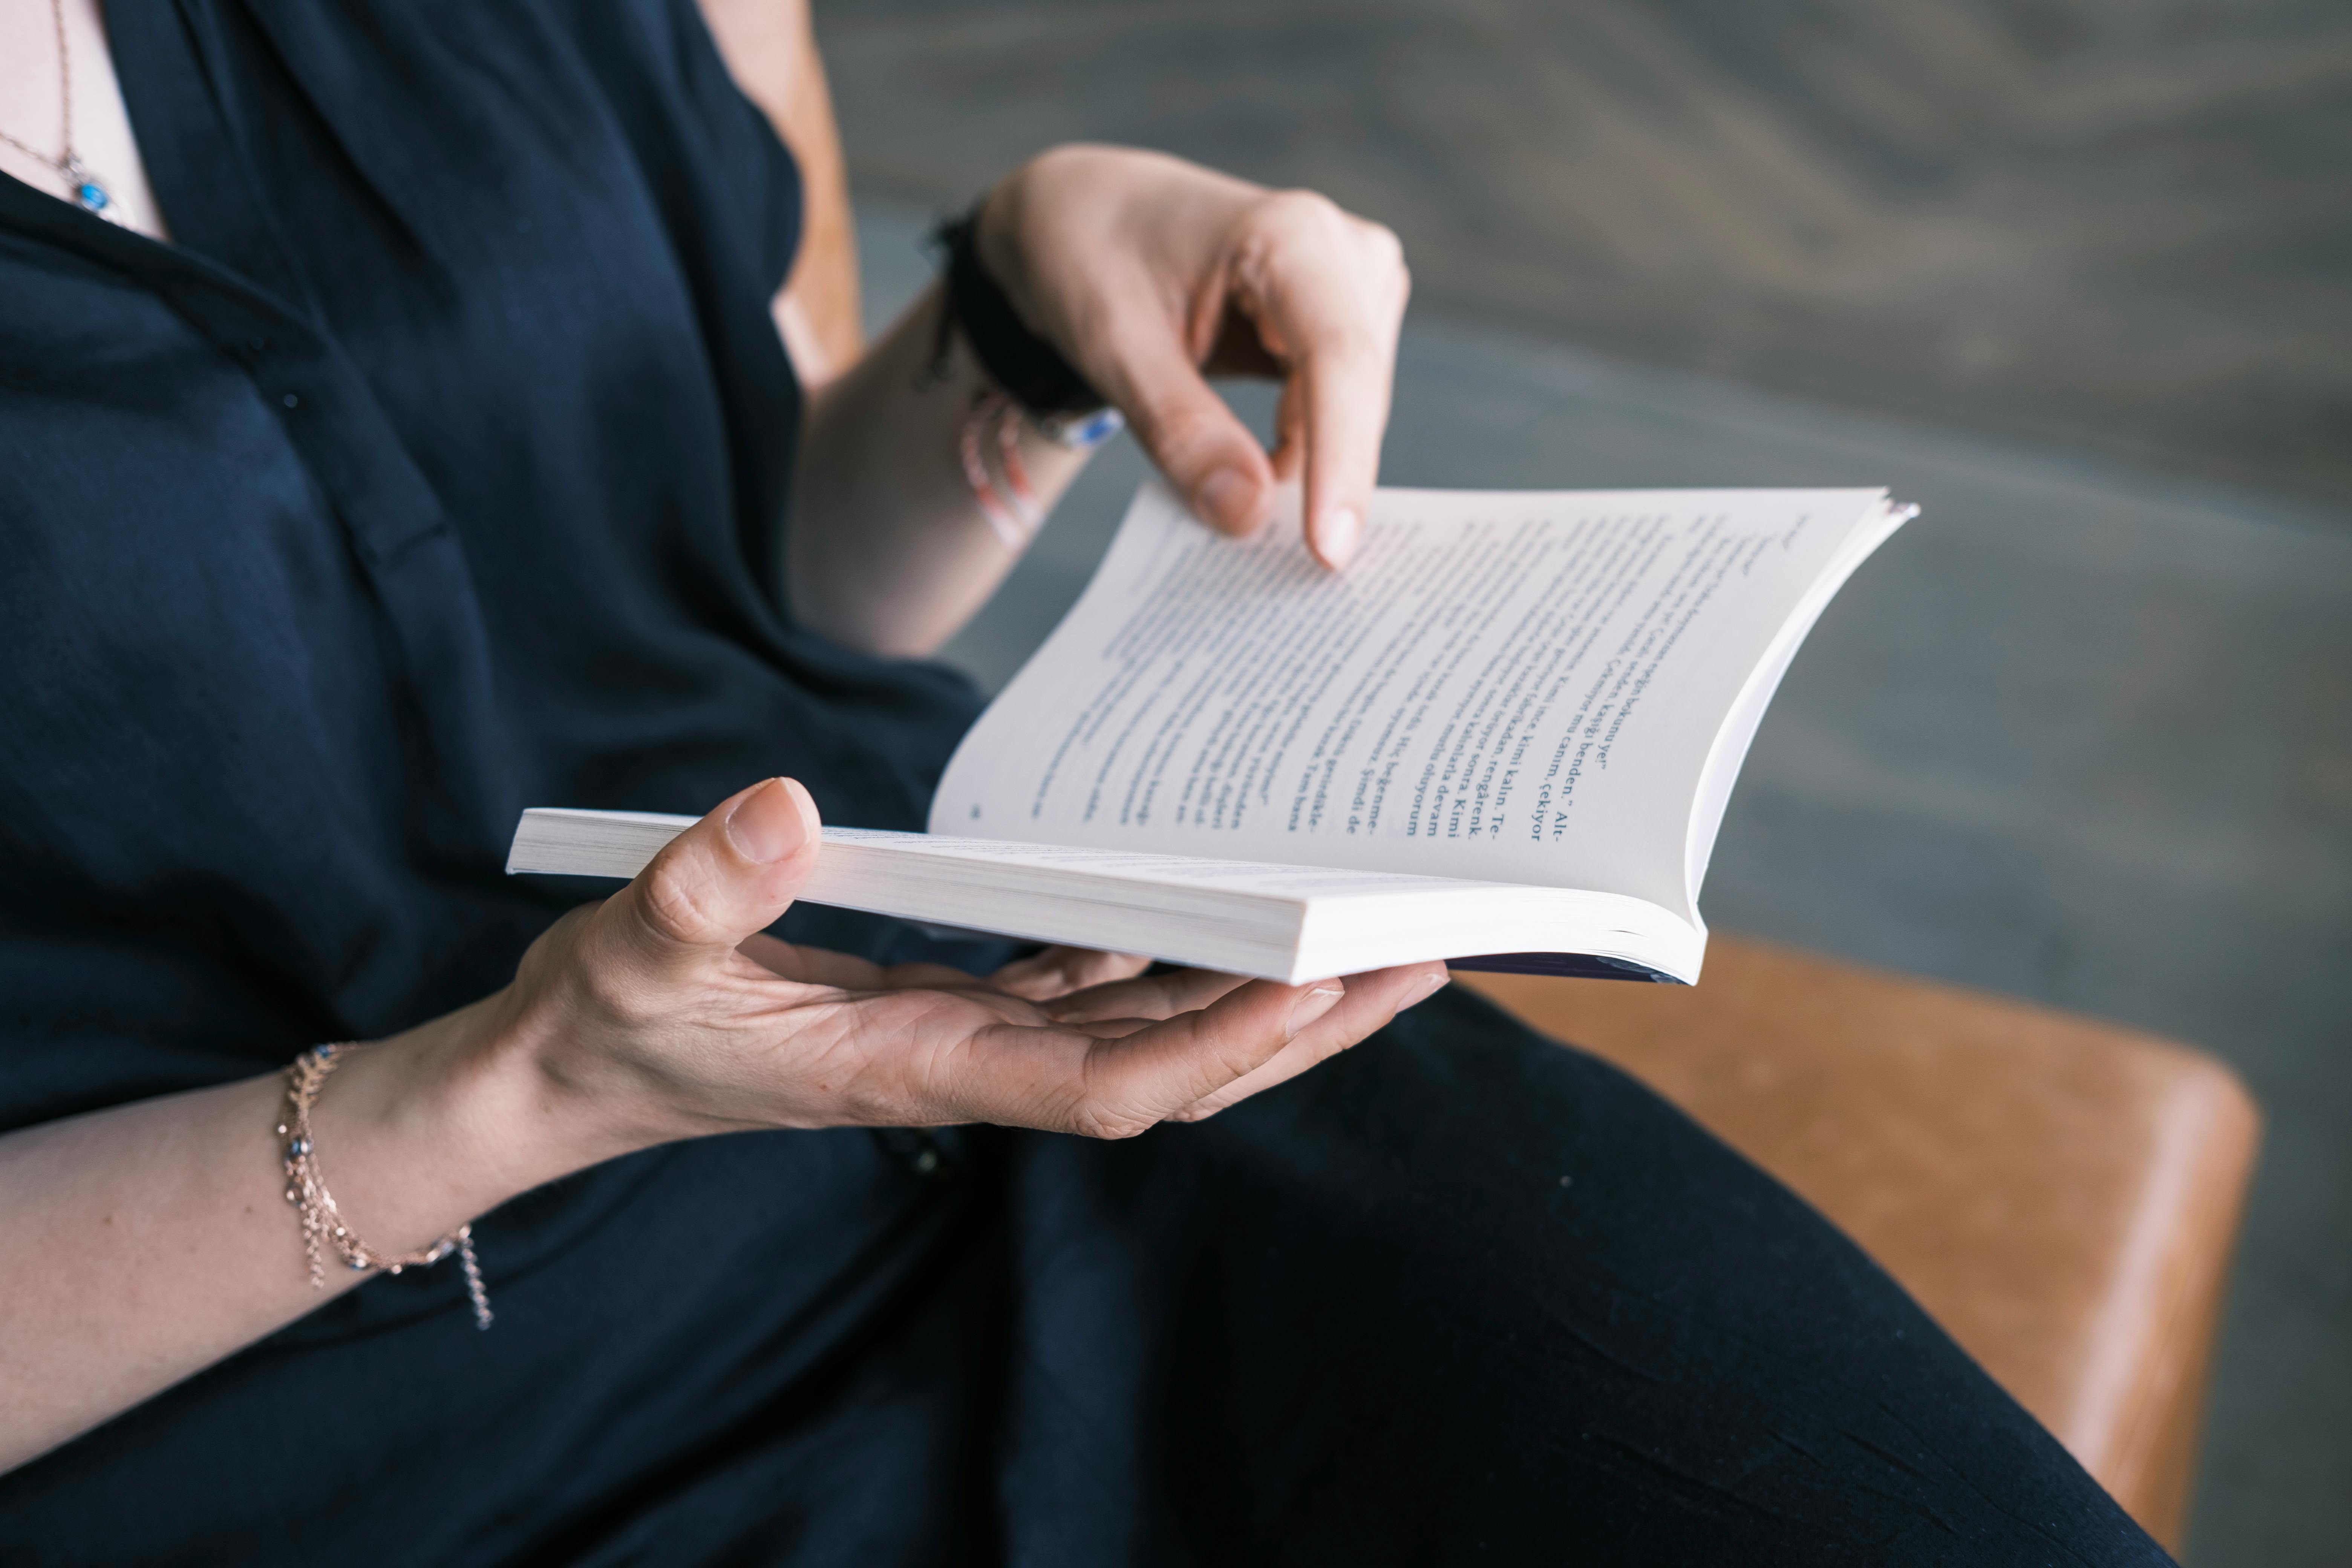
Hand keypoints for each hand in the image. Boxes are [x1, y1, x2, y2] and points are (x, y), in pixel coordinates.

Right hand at [474, 779, 1447, 1159]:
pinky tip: (1211, 900)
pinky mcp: (954, 998)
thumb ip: (704, 889)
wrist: (577, 1066)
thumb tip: (782, 806)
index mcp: (925, 1067)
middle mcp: (974, 1062)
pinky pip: (1092, 981)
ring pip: (1149, 1019)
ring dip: (1254, 981)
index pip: (1112, 1081)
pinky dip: (1164, 951)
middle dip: (1297, 1017)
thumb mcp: (637, 947)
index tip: (1322, 988)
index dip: (1222, 1045)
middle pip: (1176, 1058)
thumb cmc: (607, 1019)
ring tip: (1359, 921)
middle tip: (1418, 948)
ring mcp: (972, 1032)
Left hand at [976, 145, 1409, 569]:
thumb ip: (1180, 430)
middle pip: (1356, 394)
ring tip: (1244, 510)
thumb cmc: (1091, 259)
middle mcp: (1343, 252)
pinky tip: (1252, 477)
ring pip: (1352, 413)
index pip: (1339, 360)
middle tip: (1281, 573)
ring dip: (1309, 470)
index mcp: (1290, 234)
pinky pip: (1338, 412)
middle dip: (1324, 483)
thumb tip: (1248, 516)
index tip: (1329, 552)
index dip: (1343, 462)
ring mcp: (1353, 287)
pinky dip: (1301, 456)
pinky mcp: (1342, 325)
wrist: (1084, 218)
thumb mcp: (1115, 344)